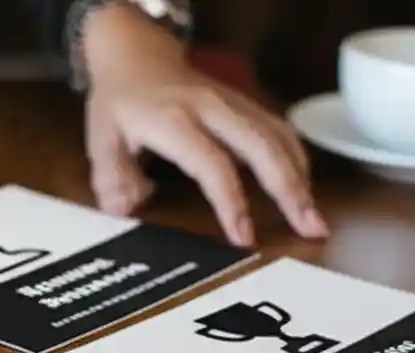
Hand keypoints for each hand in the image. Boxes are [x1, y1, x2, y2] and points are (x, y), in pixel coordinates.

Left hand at [81, 6, 326, 246]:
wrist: (136, 53)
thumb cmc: (119, 100)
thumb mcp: (100, 136)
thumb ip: (111, 176)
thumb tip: (125, 208)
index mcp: (174, 121)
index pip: (212, 166)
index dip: (231, 203)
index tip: (244, 238)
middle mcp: (211, 109)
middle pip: (262, 148)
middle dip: (290, 190)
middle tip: (311, 227)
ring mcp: (232, 103)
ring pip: (278, 137)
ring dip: (301, 177)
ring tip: (314, 217)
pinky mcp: (244, 104)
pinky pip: (279, 129)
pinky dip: (296, 159)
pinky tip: (303, 186)